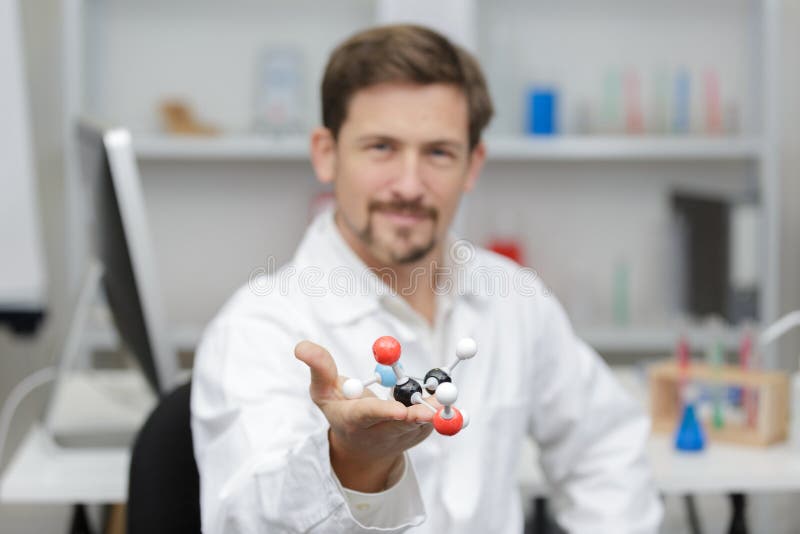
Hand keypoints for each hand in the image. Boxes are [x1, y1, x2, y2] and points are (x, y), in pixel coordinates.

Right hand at [294, 340, 434, 491]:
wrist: (362, 445)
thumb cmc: (340, 410)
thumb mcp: (323, 391)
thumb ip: (318, 368)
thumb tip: (301, 346)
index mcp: (355, 421)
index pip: (370, 416)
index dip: (385, 413)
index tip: (401, 410)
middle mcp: (382, 433)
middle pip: (405, 423)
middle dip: (422, 412)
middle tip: (441, 398)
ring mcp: (404, 437)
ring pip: (426, 420)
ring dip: (436, 405)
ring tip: (442, 391)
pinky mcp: (422, 435)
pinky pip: (438, 416)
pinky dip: (440, 403)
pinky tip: (435, 395)